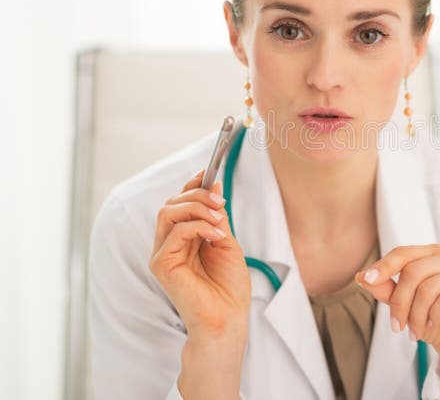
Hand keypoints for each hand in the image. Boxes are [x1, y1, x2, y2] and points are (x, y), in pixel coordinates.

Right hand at [149, 169, 251, 335]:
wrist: (227, 317)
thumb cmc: (228, 286)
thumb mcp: (226, 241)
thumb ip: (217, 216)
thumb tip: (214, 185)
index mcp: (183, 238)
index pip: (179, 203)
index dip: (192, 186)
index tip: (208, 173)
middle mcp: (168, 245)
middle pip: (171, 204)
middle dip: (197, 196)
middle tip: (221, 202)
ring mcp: (162, 254)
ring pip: (168, 213)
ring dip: (197, 209)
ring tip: (219, 219)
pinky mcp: (161, 265)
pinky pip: (175, 232)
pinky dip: (198, 227)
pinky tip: (216, 236)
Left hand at [355, 244, 439, 367]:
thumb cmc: (432, 321)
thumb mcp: (404, 305)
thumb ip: (386, 289)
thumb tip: (361, 276)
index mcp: (436, 253)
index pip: (405, 252)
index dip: (385, 265)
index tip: (367, 279)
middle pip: (415, 271)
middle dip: (400, 302)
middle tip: (396, 327)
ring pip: (430, 287)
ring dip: (416, 315)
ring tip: (414, 332)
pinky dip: (435, 316)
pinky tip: (433, 326)